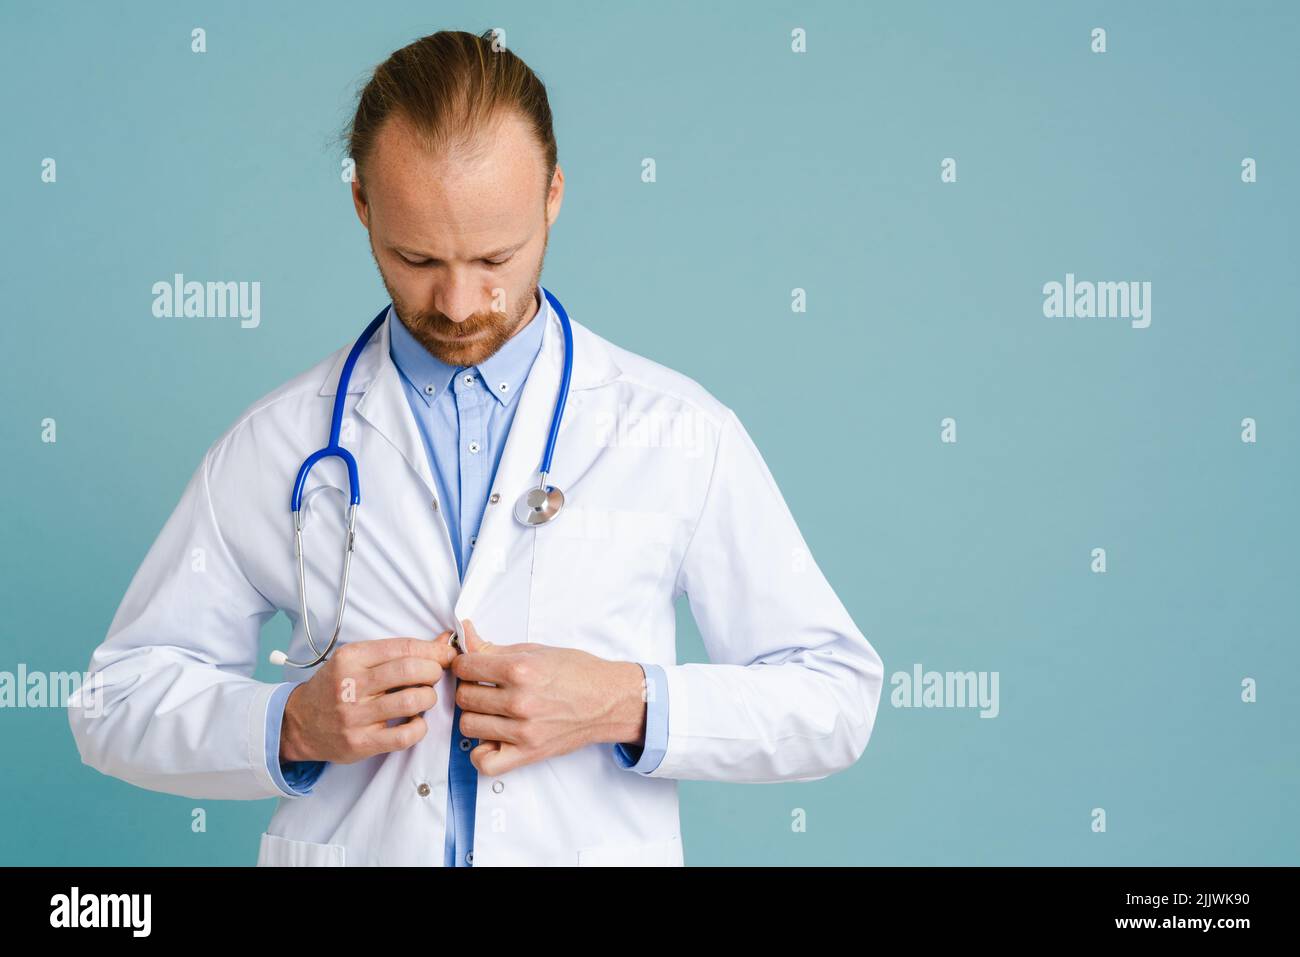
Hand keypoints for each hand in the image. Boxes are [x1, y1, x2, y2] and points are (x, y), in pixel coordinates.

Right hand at [280, 632, 457, 763]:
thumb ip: (397, 651)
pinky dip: (419, 728)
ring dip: (429, 698)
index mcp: (351, 657)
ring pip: (412, 701)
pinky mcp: (359, 742)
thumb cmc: (336, 687)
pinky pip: (404, 735)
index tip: (446, 655)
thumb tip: (443, 642)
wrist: (299, 723)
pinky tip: (415, 722)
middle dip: (434, 672)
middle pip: (411, 671)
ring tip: (424, 698)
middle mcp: (351, 684)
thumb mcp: (358, 660)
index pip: (404, 647)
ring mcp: (354, 715)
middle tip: (434, 677)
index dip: (433, 650)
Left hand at [451, 619, 646, 775]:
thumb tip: (465, 637)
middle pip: (463, 696)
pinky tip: (493, 737)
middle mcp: (520, 700)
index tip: (472, 667)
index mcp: (520, 669)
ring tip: (491, 711)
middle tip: (485, 687)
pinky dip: (482, 752)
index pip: (465, 667)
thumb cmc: (578, 673)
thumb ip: (495, 648)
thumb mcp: (537, 650)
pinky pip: (485, 762)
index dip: (464, 664)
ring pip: (468, 725)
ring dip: (476, 716)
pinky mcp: (528, 753)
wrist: (609, 700)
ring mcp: (523, 730)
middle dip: (470, 688)